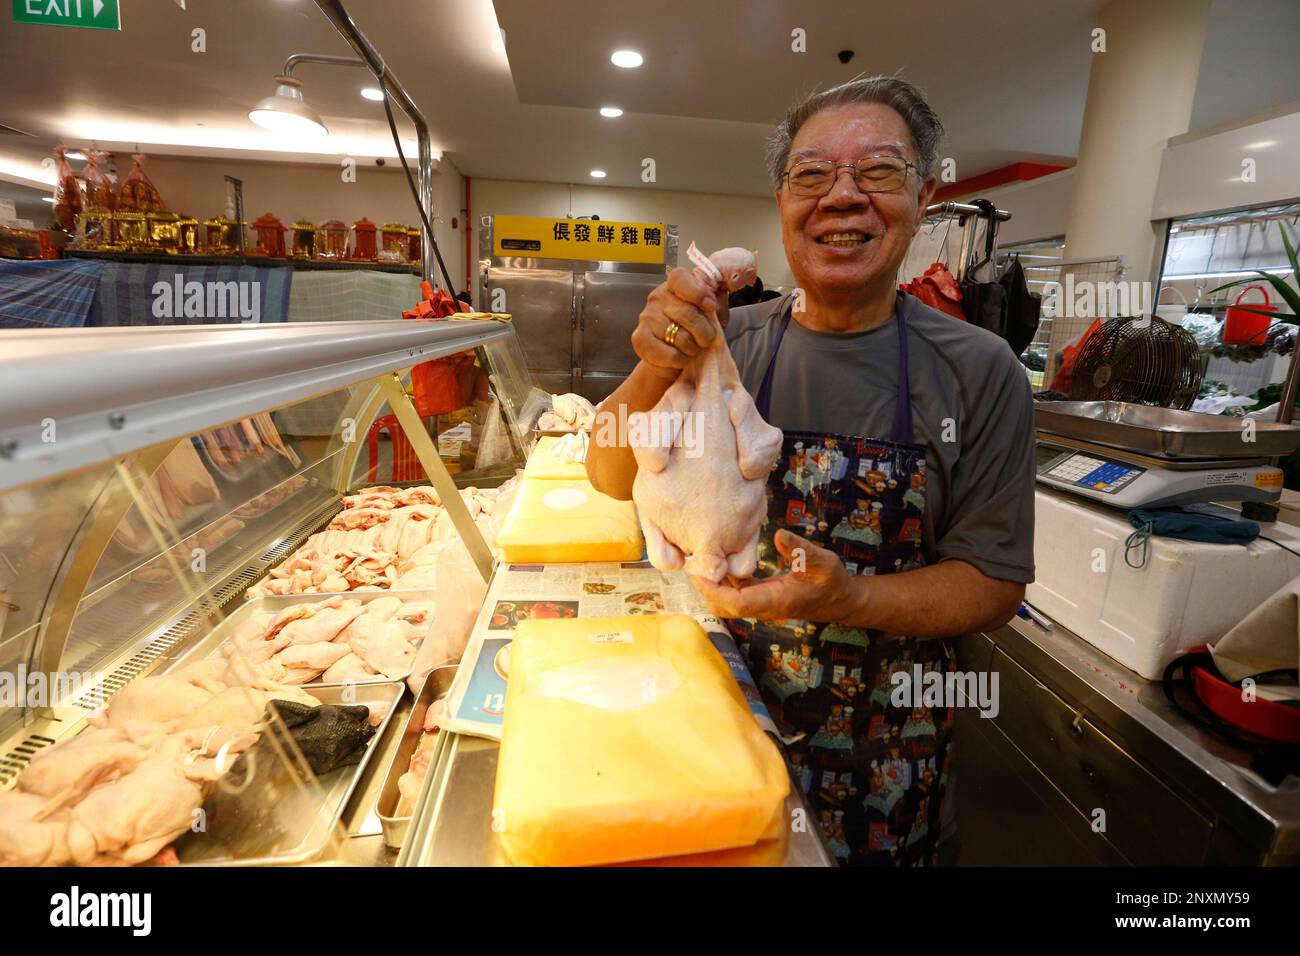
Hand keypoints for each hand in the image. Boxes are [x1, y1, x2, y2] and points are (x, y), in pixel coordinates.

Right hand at [631, 267, 722, 379]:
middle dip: (704, 332)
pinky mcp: (640, 339)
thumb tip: (718, 290)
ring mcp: (646, 317)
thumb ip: (716, 298)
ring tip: (691, 348)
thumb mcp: (713, 312)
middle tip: (706, 340)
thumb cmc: (695, 332)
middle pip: (687, 313)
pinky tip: (680, 357)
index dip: (698, 293)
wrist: (674, 359)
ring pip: (680, 337)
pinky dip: (680, 360)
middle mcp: (657, 297)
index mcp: (674, 285)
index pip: (681, 279)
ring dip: (692, 348)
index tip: (711, 306)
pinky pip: (669, 354)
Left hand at [691, 529, 865, 623]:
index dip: (715, 592)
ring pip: (727, 601)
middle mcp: (763, 606)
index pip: (737, 603)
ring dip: (713, 584)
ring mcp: (760, 602)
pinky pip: (735, 591)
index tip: (698, 576)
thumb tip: (778, 534)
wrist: (839, 599)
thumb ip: (800, 549)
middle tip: (693, 562)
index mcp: (775, 601)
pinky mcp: (760, 596)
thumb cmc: (832, 581)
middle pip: (724, 606)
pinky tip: (722, 558)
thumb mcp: (822, 561)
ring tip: (701, 557)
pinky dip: (725, 579)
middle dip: (706, 589)